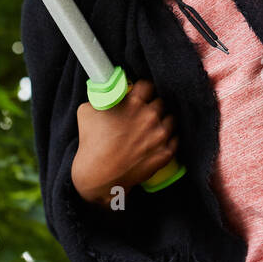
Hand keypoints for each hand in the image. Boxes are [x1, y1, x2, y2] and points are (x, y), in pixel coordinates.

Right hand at [72, 78, 178, 205]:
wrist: (99, 176)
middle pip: (161, 101)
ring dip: (163, 121)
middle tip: (145, 113)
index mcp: (133, 103)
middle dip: (153, 106)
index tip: (141, 94)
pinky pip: (175, 139)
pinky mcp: (165, 153)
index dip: (144, 89)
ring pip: (171, 118)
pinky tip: (158, 141)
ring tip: (153, 128)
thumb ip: (102, 98)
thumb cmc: (90, 143)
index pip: (148, 85)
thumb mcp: (87, 111)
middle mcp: (150, 116)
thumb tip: (106, 92)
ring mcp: (160, 135)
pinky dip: (169, 139)